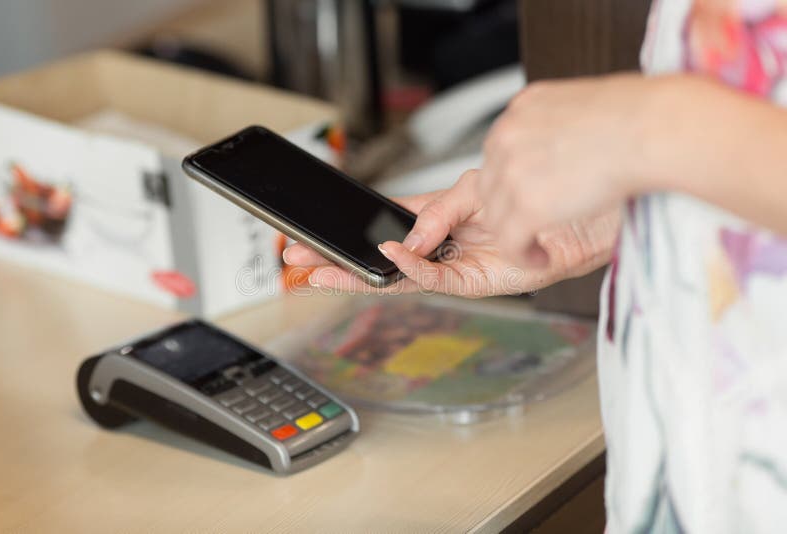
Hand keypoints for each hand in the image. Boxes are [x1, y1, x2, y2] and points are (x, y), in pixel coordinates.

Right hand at [283, 170, 619, 296]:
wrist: (573, 216)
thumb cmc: (529, 194)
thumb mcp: (472, 188)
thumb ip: (434, 211)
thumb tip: (402, 238)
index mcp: (432, 218)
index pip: (377, 226)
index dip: (345, 230)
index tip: (313, 232)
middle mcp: (435, 245)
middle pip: (374, 256)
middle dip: (335, 258)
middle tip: (296, 260)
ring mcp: (449, 265)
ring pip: (393, 275)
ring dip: (355, 274)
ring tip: (318, 273)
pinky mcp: (469, 281)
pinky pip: (431, 277)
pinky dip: (409, 267)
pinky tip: (389, 257)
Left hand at [479, 74, 654, 265]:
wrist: (652, 129)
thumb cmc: (638, 116)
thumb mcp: (582, 105)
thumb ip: (558, 125)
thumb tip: (564, 139)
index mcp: (521, 110)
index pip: (499, 153)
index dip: (514, 181)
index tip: (530, 197)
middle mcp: (508, 137)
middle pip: (489, 185)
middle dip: (510, 209)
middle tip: (532, 226)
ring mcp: (513, 172)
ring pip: (495, 217)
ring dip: (514, 235)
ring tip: (536, 245)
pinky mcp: (528, 206)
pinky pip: (510, 242)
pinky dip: (523, 255)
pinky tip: (541, 258)